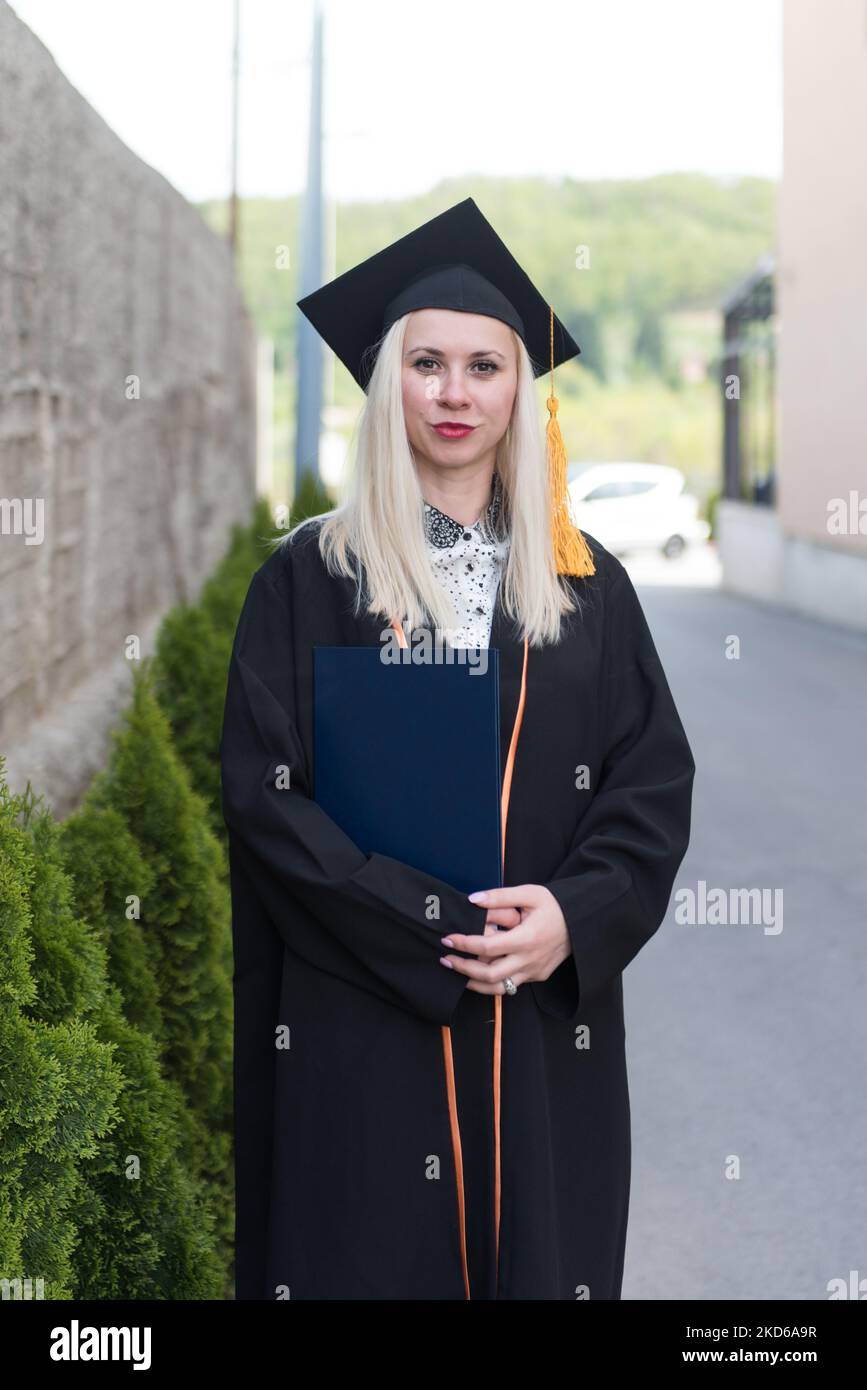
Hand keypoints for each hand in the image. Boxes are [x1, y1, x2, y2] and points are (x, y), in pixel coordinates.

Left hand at [439, 884, 571, 995]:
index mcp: (527, 938)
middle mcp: (530, 959)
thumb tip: (472, 899)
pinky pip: (510, 986)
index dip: (464, 944)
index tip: (448, 939)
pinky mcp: (537, 976)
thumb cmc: (555, 905)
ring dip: (474, 982)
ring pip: (499, 988)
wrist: (582, 921)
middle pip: (489, 974)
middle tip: (446, 959)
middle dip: (463, 968)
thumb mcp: (529, 893)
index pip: (487, 947)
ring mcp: (534, 971)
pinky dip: (492, 983)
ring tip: (457, 971)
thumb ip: (499, 896)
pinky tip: (478, 974)